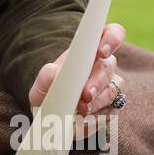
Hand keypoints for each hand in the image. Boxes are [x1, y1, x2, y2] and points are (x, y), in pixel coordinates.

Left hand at [28, 23, 126, 138]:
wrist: (50, 118)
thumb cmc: (48, 93)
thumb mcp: (41, 85)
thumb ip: (46, 76)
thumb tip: (55, 71)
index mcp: (88, 52)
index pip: (110, 34)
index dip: (111, 38)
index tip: (101, 51)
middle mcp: (103, 67)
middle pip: (109, 66)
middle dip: (97, 81)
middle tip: (85, 94)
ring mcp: (110, 87)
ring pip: (112, 90)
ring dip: (98, 102)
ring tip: (81, 110)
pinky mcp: (113, 108)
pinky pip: (112, 111)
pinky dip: (98, 117)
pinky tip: (85, 120)